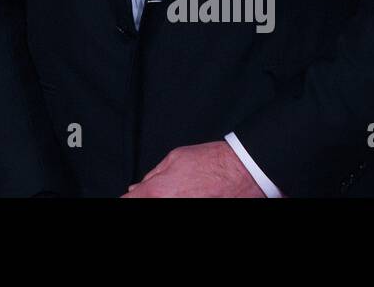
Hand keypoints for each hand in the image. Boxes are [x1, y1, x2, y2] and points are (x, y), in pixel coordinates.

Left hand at [122, 140, 266, 197]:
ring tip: (184, 191)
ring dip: (168, 199)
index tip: (130, 197)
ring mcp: (185, 210)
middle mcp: (170, 206)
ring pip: (165, 207)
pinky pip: (182, 208)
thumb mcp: (175, 158)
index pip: (131, 201)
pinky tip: (191, 194)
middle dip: (149, 199)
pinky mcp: (199, 214)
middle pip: (147, 205)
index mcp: (159, 191)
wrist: (244, 171)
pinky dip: (183, 200)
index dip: (129, 198)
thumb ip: (153, 176)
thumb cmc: (212, 162)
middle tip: (166, 191)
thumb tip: (137, 188)